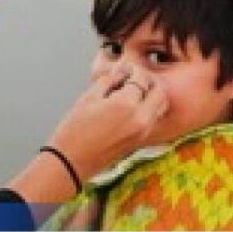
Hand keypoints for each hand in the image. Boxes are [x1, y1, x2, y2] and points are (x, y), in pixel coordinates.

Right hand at [46, 63, 168, 181]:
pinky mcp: (141, 140)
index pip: (141, 78)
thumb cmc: (75, 130)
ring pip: (161, 106)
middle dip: (149, 82)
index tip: (125, 69)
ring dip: (152, 95)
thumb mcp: (89, 97)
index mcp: (127, 104)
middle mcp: (141, 118)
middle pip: (160, 91)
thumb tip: (122, 71)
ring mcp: (143, 131)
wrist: (71, 162)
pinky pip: (154, 119)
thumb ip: (109, 80)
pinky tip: (131, 107)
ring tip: (134, 93)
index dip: (133, 70)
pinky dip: (149, 109)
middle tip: (134, 79)